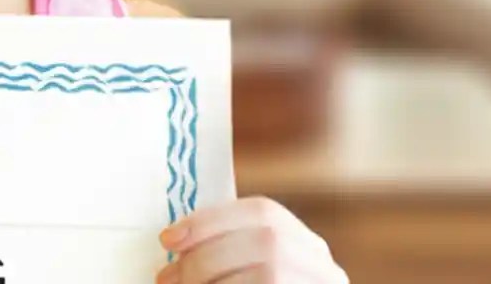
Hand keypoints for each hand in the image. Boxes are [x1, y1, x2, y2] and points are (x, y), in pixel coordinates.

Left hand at [156, 197, 347, 282]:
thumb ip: (223, 258)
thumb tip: (173, 246)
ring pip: (270, 274)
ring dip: (215, 283)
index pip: (263, 212)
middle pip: (266, 241)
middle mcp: (323, 269)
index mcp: (304, 246)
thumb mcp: (243, 273)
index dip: (211, 220)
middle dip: (206, 257)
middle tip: (167, 279)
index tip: (168, 238)